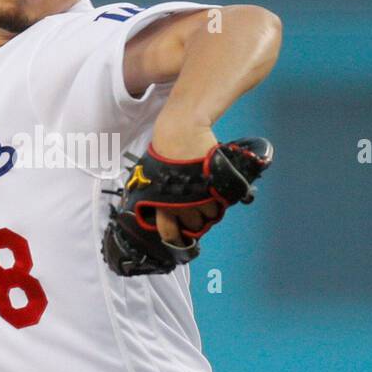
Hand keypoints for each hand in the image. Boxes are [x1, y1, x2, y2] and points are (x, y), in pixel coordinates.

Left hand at [148, 120, 221, 244]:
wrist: (182, 133)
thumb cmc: (163, 151)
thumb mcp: (152, 177)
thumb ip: (155, 195)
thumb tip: (154, 207)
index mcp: (161, 204)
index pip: (168, 233)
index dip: (174, 237)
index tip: (178, 237)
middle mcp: (181, 206)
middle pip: (192, 226)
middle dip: (194, 220)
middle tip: (193, 208)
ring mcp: (199, 198)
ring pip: (208, 216)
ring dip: (207, 209)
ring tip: (203, 196)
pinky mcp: (214, 189)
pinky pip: (219, 205)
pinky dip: (217, 200)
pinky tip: (212, 191)